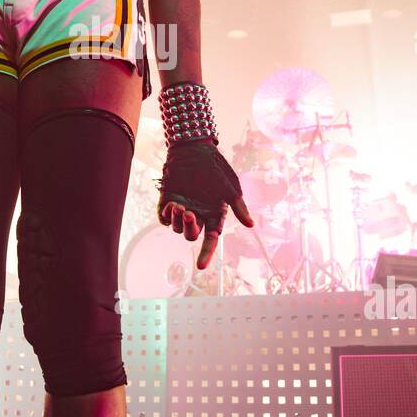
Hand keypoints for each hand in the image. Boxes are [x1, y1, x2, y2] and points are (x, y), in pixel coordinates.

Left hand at [158, 140, 254, 269]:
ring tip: (180, 205)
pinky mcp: (169, 200)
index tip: (201, 266)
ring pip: (178, 228)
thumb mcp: (230, 187)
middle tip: (190, 214)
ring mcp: (183, 208)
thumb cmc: (216, 168)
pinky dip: (167, 216)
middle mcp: (199, 215)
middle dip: (190, 229)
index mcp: (214, 215)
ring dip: (179, 221)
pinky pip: (165, 218)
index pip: (211, 240)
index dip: (206, 254)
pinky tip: (172, 204)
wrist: (194, 149)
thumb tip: (251, 225)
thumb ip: (238, 207)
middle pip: (192, 236)